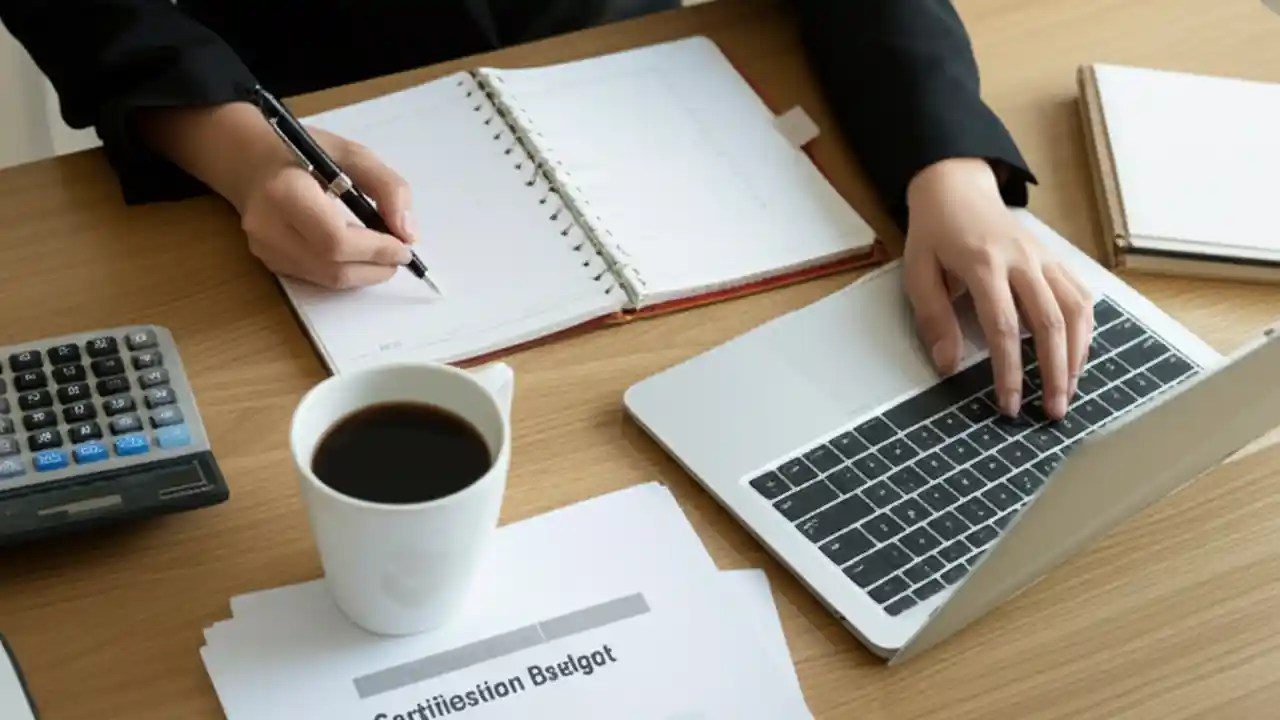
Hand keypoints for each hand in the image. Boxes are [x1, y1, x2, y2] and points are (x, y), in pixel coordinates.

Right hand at [237, 127, 418, 288]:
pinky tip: (358, 255)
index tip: (405, 246)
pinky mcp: (269, 262)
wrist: (247, 160)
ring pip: (327, 279)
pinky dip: (346, 271)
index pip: (335, 240)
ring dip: (364, 273)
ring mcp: (265, 249)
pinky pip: (316, 277)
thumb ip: (387, 187)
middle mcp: (268, 227)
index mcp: (286, 192)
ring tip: (384, 255)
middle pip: (333, 267)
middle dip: (375, 267)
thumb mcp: (351, 153)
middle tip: (400, 254)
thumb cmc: (302, 152)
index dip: (376, 250)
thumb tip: (407, 233)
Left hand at [904, 158, 1092, 419]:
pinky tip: (1077, 356)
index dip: (1009, 371)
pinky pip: (1080, 296)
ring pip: (1076, 310)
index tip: (1010, 404)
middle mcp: (1022, 260)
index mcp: (984, 263)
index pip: (1003, 327)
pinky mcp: (1054, 259)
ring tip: (1069, 392)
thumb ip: (933, 318)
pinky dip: (1084, 330)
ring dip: (1077, 355)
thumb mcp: (917, 272)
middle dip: (1055, 373)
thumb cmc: (934, 233)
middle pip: (1050, 323)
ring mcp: (1043, 258)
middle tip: (1054, 411)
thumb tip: (948, 366)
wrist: (956, 187)